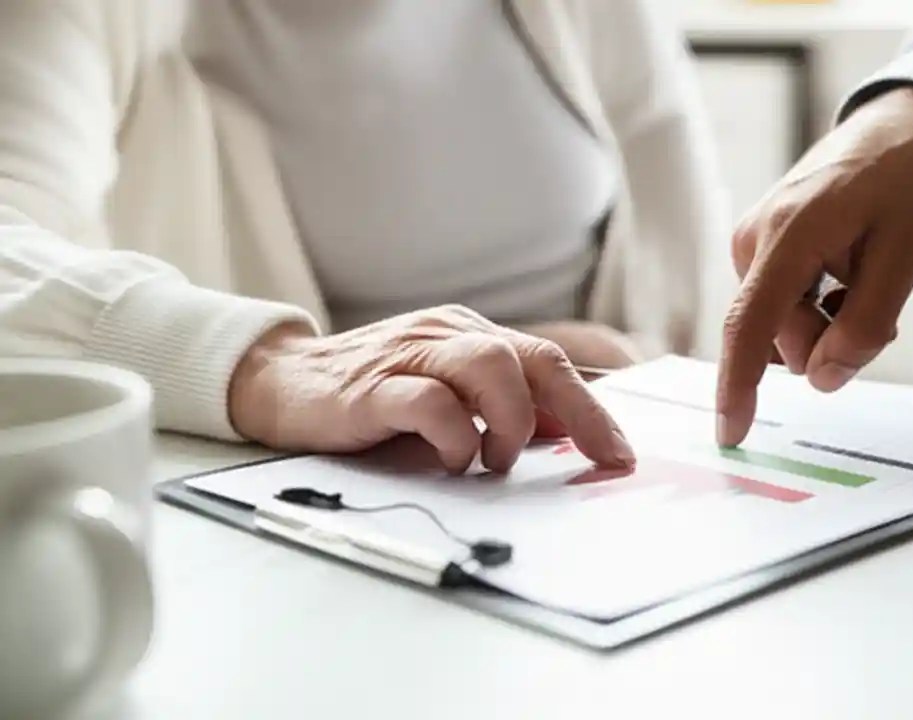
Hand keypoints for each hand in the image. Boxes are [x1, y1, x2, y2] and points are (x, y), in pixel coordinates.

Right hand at [228, 305, 634, 473]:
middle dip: (581, 413)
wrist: (281, 381)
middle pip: (535, 359)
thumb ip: (498, 406)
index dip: (592, 409)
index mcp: (471, 335)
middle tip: (600, 459)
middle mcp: (448, 335)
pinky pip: (429, 400)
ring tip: (497, 459)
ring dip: (511, 420)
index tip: (619, 454)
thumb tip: (564, 436)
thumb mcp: (447, 395)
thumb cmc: (372, 395)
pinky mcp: (372, 386)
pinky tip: (450, 458)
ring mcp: (411, 355)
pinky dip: (454, 434)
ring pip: (490, 365)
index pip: (549, 363)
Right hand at [716, 86, 912, 444]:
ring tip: (861, 279)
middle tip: (878, 303)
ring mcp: (747, 245)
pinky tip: (841, 276)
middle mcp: (752, 242)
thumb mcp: (904, 258)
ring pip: (782, 327)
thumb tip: (823, 380)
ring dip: (825, 324)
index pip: (750, 325)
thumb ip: (866, 325)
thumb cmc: (899, 189)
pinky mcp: (752, 250)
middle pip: (781, 337)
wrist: (884, 134)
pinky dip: (814, 309)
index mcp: (788, 236)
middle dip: (829, 340)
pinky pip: (779, 307)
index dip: (738, 386)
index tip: (731, 435)